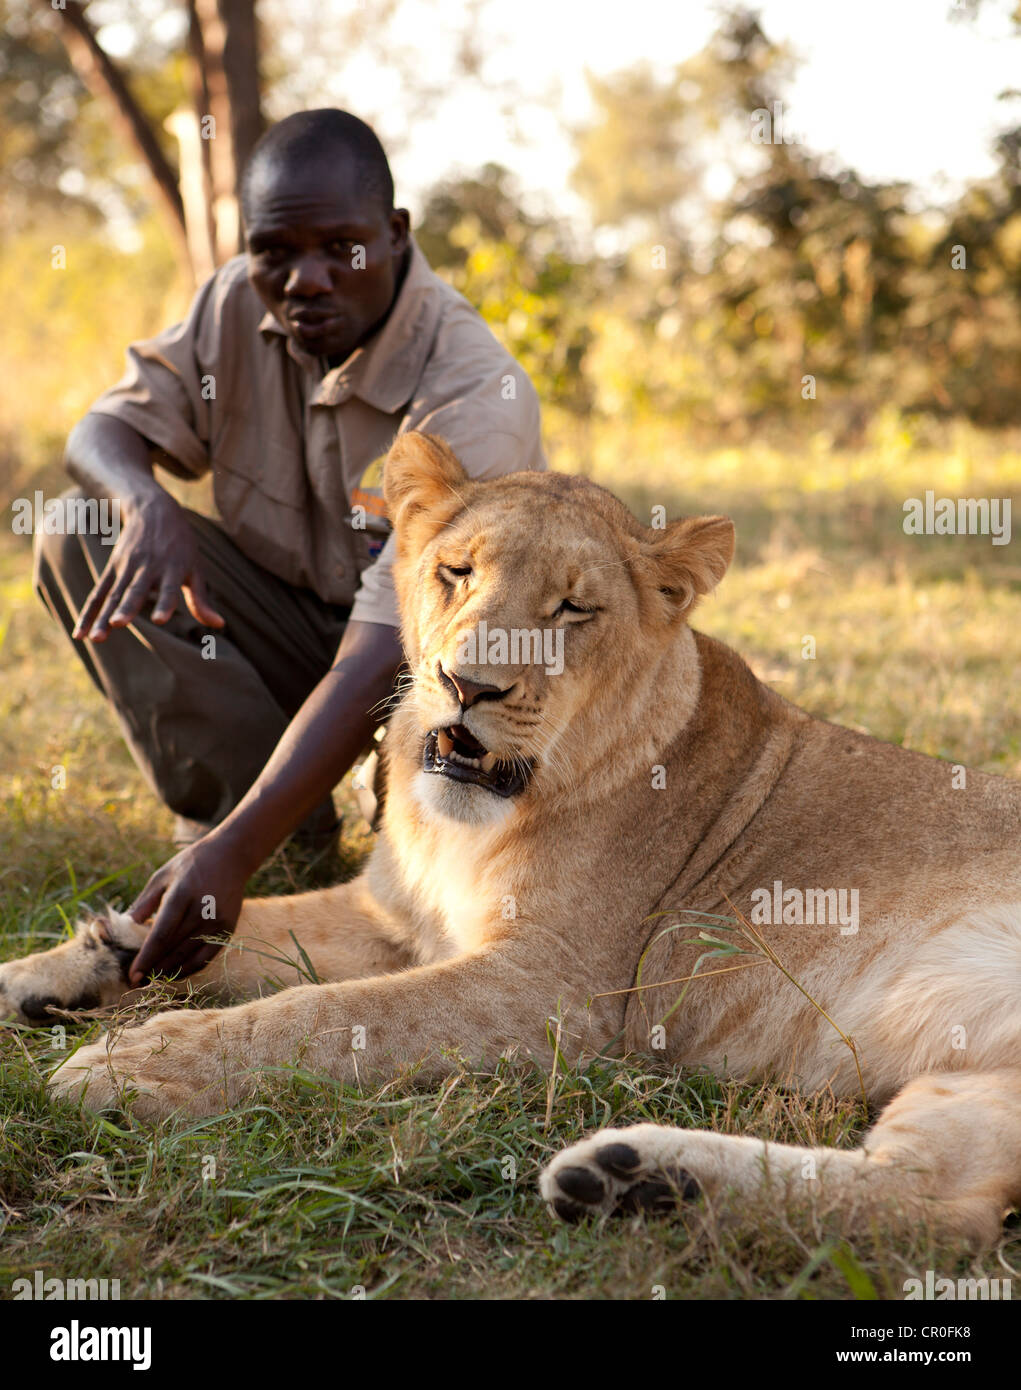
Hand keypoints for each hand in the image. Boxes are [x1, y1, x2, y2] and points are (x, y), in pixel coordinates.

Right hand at [73, 491, 224, 641]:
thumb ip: (202, 599)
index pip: (169, 588)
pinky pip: (98, 594)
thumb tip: (219, 624)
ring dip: (102, 617)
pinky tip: (81, 635)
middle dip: (127, 608)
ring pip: (112, 595)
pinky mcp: (111, 569)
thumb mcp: (195, 567)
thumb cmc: (180, 545)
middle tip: (118, 624)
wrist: (152, 508)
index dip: (165, 603)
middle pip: (134, 590)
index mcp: (172, 567)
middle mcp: (147, 567)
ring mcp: (126, 567)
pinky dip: (88, 613)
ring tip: (95, 638)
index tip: (160, 619)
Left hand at [127, 834, 248, 983]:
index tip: (132, 975)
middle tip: (136, 983)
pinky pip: (206, 957)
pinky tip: (174, 973)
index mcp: (182, 895)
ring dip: (169, 972)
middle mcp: (202, 911)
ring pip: (189, 957)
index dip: (146, 958)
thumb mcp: (163, 875)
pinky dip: (189, 969)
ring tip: (152, 980)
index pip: (161, 935)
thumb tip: (127, 926)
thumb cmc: (191, 864)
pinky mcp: (227, 929)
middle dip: (153, 969)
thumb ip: (145, 901)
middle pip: (173, 949)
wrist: (231, 856)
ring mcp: (217, 922)